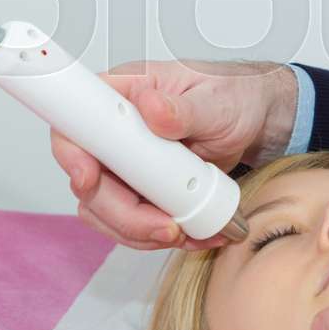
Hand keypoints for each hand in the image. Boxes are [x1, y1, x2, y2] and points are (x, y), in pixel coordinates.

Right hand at [51, 59, 297, 249]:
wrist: (256, 121)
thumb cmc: (233, 96)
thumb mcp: (216, 100)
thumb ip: (183, 109)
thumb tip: (152, 109)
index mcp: (122, 93)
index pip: (74, 122)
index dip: (72, 154)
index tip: (89, 179)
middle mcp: (114, 130)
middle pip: (88, 181)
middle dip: (122, 213)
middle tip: (165, 226)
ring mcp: (124, 164)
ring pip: (105, 210)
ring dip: (141, 232)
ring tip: (185, 233)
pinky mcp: (141, 190)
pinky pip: (132, 222)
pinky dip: (158, 236)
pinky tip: (193, 235)